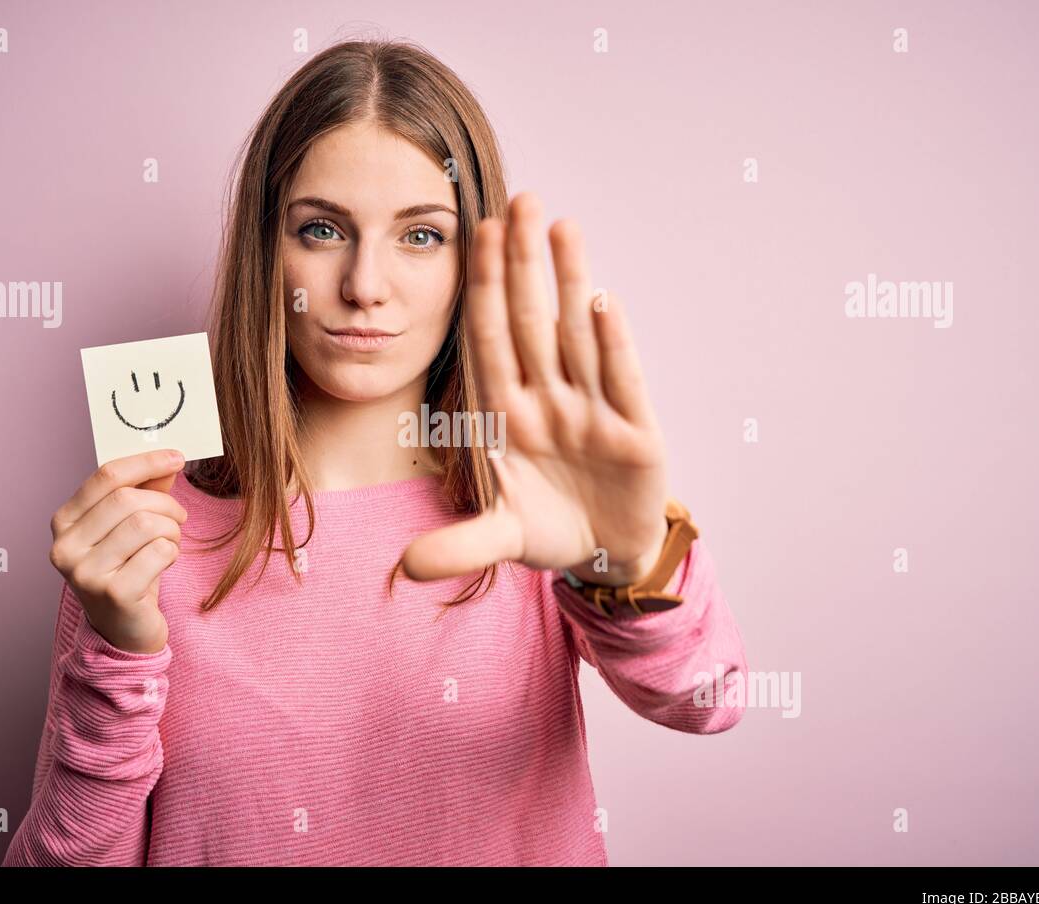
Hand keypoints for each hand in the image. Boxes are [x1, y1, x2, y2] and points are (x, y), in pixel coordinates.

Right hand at [48, 449, 188, 653]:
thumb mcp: (130, 527)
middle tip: (179, 517)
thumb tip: (167, 461)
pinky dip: (172, 552)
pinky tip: (166, 563)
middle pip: (128, 500)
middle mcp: (66, 547)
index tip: (177, 457)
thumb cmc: (128, 570)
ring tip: (171, 542)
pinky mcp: (113, 594)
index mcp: (64, 522)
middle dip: (166, 504)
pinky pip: (159, 553)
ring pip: (146, 524)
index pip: (106, 476)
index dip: (146, 462)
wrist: (125, 629)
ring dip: (172, 530)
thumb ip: (144, 491)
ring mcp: (86, 573)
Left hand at [400, 192, 670, 587]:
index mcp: (508, 417)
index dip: (484, 290)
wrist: (607, 555)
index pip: (492, 341)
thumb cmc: (549, 529)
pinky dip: (613, 345)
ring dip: (570, 283)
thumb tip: (403, 568)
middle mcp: (549, 403)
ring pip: (578, 337)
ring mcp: (593, 413)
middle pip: (533, 323)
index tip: (472, 236)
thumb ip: (459, 547)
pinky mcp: (636, 434)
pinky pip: (622, 381)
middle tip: (516, 200)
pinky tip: (604, 300)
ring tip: (561, 225)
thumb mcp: (502, 539)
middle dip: (523, 265)